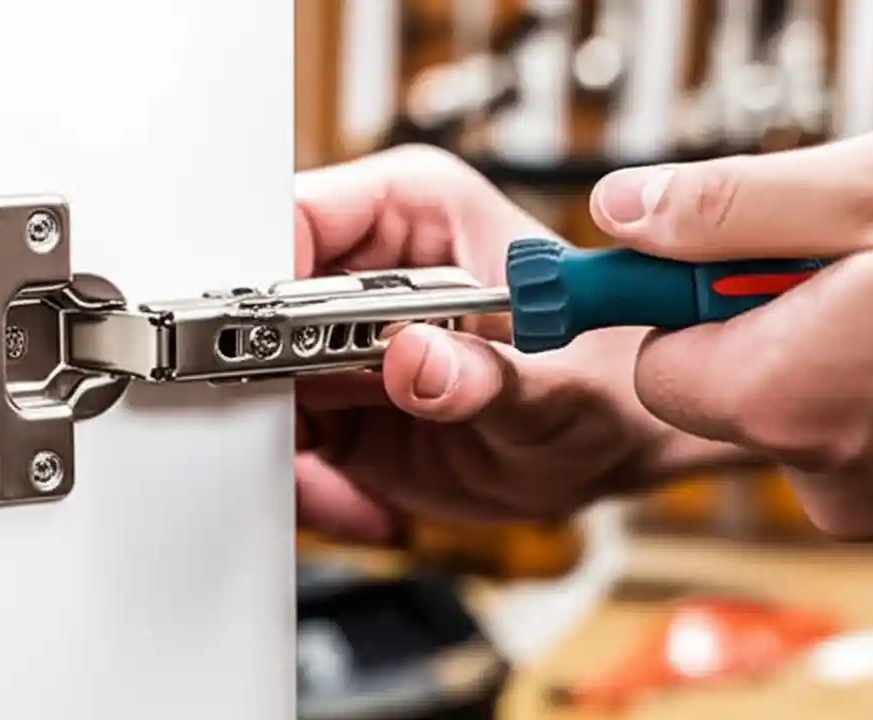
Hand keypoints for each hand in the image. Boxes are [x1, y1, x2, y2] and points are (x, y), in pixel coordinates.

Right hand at [295, 145, 751, 543]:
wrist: (614, 446)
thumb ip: (486, 378)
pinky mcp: (338, 409)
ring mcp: (345, 345)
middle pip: (262, 303)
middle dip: (262, 374)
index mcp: (416, 213)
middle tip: (297, 432)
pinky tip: (370, 506)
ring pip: (258, 382)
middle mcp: (368, 273)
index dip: (268, 275)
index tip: (262, 339)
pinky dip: (312, 487)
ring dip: (286, 447)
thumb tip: (412, 359)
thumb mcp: (559, 389)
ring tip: (349, 487)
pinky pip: (284, 445)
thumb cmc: (602, 382)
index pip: (304, 215)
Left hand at [590, 120, 872, 567]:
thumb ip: (729, 205)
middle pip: (742, 396)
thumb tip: (623, 210)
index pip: (655, 368)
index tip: (709, 257)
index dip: (677, 304)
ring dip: (860, 360)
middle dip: (779, 323)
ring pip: (825, 426)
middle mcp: (834, 482)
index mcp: (787, 398)